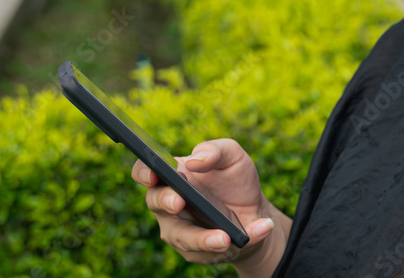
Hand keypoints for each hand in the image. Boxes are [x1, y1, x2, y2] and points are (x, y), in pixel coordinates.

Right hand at [131, 138, 287, 271]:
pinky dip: (242, 241)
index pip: (145, 172)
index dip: (144, 172)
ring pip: (183, 238)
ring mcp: (181, 231)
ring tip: (226, 238)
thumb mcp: (233, 156)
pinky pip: (214, 251)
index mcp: (172, 176)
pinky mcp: (199, 252)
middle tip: (181, 202)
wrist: (255, 209)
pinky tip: (260, 230)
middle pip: (157, 204)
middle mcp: (169, 205)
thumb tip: (196, 160)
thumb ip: (215, 150)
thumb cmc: (235, 179)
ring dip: (204, 239)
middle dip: (168, 203)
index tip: (153, 174)